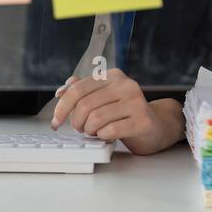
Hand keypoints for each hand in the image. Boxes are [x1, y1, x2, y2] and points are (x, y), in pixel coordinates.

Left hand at [50, 69, 173, 154]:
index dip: (62, 107)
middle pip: (85, 105)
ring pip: (96, 119)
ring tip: (95, 132)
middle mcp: (125, 85)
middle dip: (77, 122)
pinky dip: (103, 136)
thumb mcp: (104, 98)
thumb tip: (61, 91)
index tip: (56, 121)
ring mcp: (136, 102)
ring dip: (90, 130)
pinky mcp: (142, 121)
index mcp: (113, 76)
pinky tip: (108, 135)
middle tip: (81, 129)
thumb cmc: (125, 113)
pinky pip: (110, 131)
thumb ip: (83, 91)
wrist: (156, 126)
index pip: (78, 89)